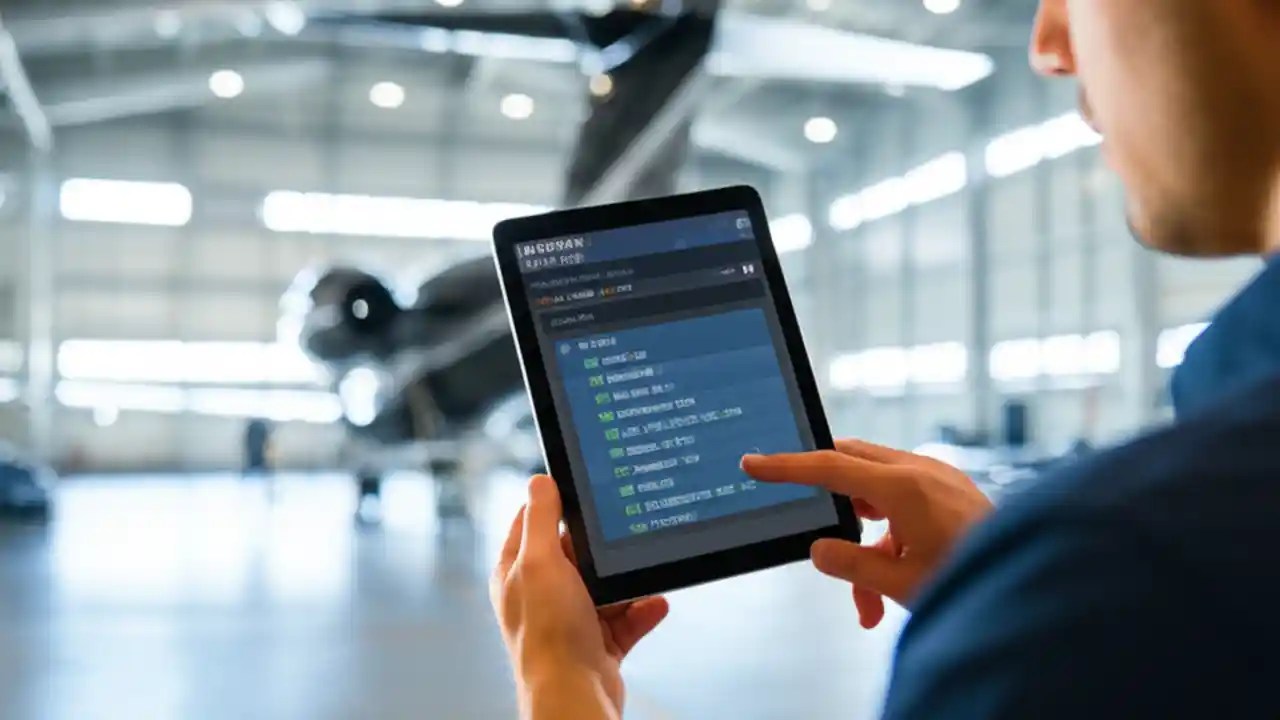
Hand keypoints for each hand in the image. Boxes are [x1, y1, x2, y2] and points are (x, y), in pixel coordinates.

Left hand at [491, 475, 669, 719]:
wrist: (574, 695)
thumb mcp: (541, 561)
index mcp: (516, 572)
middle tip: (624, 534)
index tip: (583, 489)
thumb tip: (541, 481)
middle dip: (604, 547)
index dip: (555, 503)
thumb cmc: (549, 634)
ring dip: (629, 582)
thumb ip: (540, 518)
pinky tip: (655, 603)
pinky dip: (643, 610)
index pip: (532, 522)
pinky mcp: (597, 643)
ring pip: (607, 586)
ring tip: (646, 576)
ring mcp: (570, 620)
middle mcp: (540, 595)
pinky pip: (626, 617)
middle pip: (576, 552)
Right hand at [742, 439, 992, 628]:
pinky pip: (904, 500)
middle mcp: (923, 472)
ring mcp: (941, 478)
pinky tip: (894, 579)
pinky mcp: (952, 491)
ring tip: (869, 600)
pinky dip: (889, 537)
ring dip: (865, 541)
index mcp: (906, 487)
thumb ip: (852, 566)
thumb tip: (820, 551)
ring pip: (877, 492)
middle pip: (851, 467)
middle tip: (818, 533)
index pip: (829, 466)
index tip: (755, 462)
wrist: (1035, 585)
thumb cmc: (978, 581)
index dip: (786, 467)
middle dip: (831, 508)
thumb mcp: (903, 584)